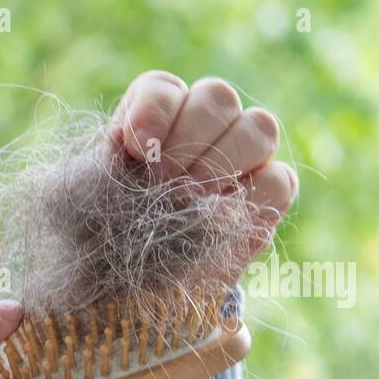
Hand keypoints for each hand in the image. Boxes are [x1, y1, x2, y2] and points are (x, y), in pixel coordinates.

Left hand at [109, 70, 297, 269]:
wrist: (134, 290)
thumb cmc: (112, 242)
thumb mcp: (100, 202)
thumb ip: (115, 164)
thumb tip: (136, 140)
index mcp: (153, 121)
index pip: (163, 88)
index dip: (155, 110)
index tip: (137, 149)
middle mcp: (202, 128)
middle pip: (217, 97)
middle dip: (190, 137)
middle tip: (165, 180)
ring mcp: (240, 158)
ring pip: (258, 126)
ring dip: (224, 161)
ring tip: (193, 197)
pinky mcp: (268, 195)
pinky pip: (279, 179)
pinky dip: (254, 194)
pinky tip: (222, 216)